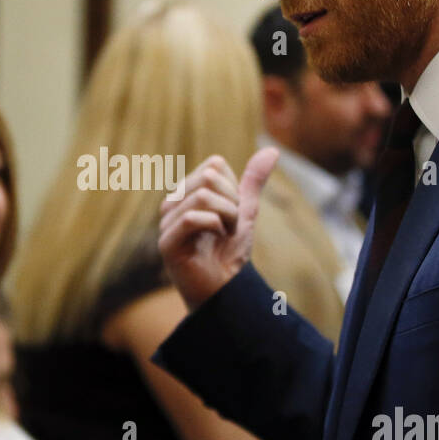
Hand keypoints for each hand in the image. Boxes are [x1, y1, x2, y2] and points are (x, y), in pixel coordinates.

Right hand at [159, 148, 278, 310]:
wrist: (226, 289)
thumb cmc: (230, 252)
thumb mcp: (246, 211)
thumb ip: (253, 181)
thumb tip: (272, 149)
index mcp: (187, 192)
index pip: (214, 165)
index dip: (234, 188)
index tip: (233, 213)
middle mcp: (172, 203)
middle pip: (209, 177)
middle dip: (232, 203)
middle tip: (230, 227)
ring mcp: (167, 222)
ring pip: (202, 196)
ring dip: (227, 217)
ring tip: (224, 235)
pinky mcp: (166, 242)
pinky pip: (192, 217)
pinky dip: (214, 226)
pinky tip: (215, 240)